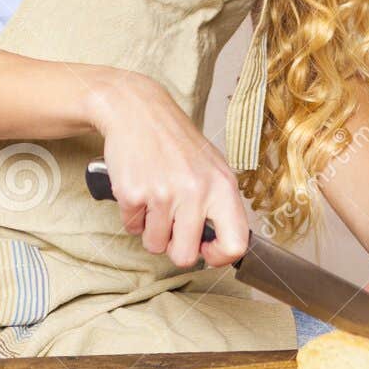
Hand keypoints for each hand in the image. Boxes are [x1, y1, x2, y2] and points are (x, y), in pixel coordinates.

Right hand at [85, 68, 250, 271]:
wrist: (137, 111)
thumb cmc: (175, 142)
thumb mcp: (212, 167)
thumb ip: (220, 204)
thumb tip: (222, 245)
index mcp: (223, 186)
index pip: (236, 244)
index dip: (219, 258)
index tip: (206, 250)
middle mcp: (196, 191)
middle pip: (186, 257)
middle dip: (174, 248)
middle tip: (171, 228)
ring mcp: (164, 193)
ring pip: (155, 245)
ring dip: (151, 230)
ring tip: (154, 202)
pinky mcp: (134, 194)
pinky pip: (132, 228)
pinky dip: (133, 216)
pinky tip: (139, 190)